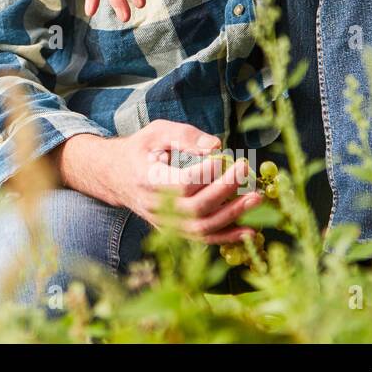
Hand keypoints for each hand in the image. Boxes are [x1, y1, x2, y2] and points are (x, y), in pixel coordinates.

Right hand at [54, 122, 261, 243]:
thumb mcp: (156, 133)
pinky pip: (201, 238)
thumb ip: (185, 136)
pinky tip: (250, 231)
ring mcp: (163, 222)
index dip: (207, 174)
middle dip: (226, 191)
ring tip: (256, 199)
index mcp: (147, 180)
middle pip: (195, 207)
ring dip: (232, 216)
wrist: (115, 176)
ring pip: (201, 228)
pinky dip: (227, 237)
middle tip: (246, 171)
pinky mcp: (172, 230)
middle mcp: (154, 207)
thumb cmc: (140, 150)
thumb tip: (217, 146)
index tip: (228, 158)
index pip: (182, 183)